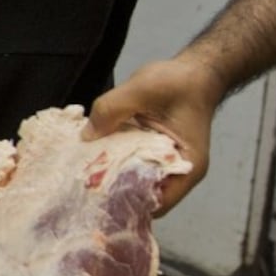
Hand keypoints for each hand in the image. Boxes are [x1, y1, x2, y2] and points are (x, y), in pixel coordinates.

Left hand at [84, 55, 224, 214]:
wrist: (194, 72)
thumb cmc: (180, 81)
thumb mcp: (143, 88)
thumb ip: (112, 108)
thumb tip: (86, 135)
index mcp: (187, 164)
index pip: (157, 202)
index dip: (128, 202)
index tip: (98, 195)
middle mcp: (177, 172)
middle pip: (142, 195)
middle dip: (113, 192)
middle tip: (82, 187)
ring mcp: (163, 164)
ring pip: (133, 181)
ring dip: (110, 176)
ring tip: (81, 174)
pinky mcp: (150, 154)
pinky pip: (130, 164)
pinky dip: (113, 161)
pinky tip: (92, 155)